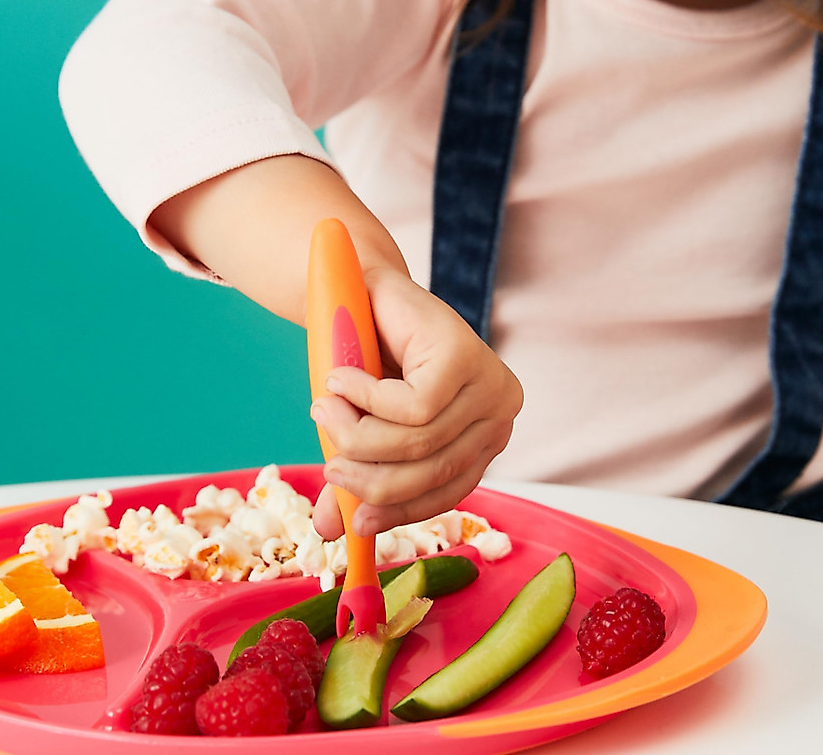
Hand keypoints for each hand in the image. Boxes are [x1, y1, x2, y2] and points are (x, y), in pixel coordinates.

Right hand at [309, 266, 522, 539]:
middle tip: (328, 465)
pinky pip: (411, 405)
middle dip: (370, 476)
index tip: (356, 522)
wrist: (365, 289)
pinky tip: (339, 380)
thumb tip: (332, 534)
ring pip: (418, 440)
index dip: (401, 513)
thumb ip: (359, 473)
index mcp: (486, 436)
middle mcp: (499, 412)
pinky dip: (365, 399)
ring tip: (323, 413)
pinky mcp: (463, 355)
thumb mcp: (369, 426)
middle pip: (432, 470)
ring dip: (358, 435)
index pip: (450, 492)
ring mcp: (487, 382)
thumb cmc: (372, 361)